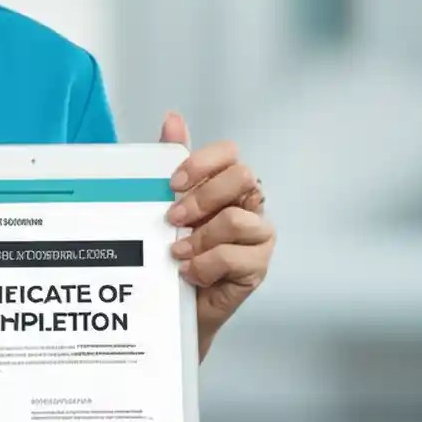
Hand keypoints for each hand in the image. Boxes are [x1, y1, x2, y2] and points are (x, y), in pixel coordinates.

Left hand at [159, 112, 274, 361]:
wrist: (172, 303)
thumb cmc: (172, 249)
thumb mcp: (163, 204)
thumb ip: (170, 162)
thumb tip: (172, 118)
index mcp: (225, 184)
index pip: (229, 153)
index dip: (201, 163)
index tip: (172, 183)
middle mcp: (248, 205)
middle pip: (242, 177)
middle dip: (201, 197)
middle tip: (172, 219)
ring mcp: (257, 236)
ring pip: (236, 219)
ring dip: (199, 237)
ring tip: (177, 252)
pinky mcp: (257, 267)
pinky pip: (235, 256)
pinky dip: (204, 265)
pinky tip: (189, 272)